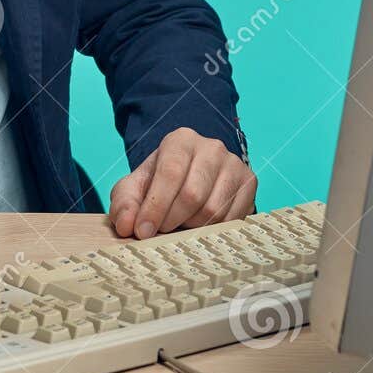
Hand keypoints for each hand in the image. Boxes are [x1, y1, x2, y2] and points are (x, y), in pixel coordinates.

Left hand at [108, 127, 255, 239]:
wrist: (192, 177)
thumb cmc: (160, 183)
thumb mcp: (135, 189)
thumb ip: (124, 204)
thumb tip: (126, 225)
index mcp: (181, 140)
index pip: (170, 173)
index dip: (155, 207)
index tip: (142, 231)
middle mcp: (211, 147)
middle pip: (192, 194)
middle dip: (172, 220)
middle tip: (161, 230)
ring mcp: (234, 164)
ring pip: (213, 210)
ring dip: (192, 227)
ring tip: (180, 224)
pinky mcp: (249, 183)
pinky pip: (232, 219)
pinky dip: (212, 230)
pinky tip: (200, 225)